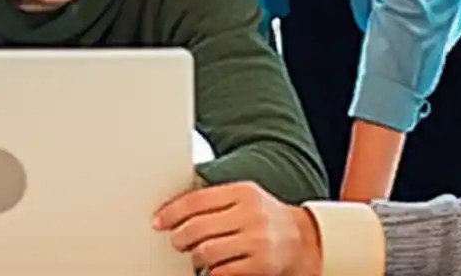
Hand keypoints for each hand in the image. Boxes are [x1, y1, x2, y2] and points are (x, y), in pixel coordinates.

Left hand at [153, 181, 320, 275]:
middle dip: (178, 238)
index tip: (159, 222)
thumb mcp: (243, 198)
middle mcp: (251, 214)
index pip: (196, 200)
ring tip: (194, 256)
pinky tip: (211, 268)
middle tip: (176, 242)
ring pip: (206, 252)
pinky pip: (221, 272)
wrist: (301, 240)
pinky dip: (210, 272)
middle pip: (197, 228)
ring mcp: (257, 241)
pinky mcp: (260, 265)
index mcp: (243, 192)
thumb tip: (171, 209)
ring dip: (193, 257)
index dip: (171, 212)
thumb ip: (213, 200)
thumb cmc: (263, 217)